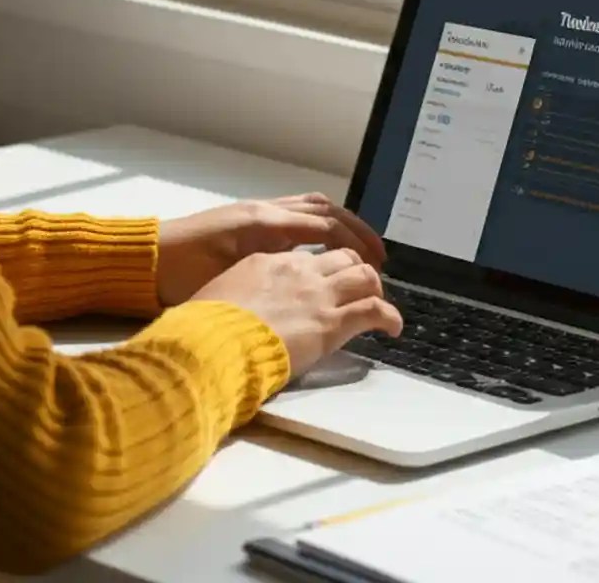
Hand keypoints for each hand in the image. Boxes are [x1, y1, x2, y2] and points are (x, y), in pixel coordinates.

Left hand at [156, 193, 385, 306]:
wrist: (145, 259)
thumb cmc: (181, 274)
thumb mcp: (229, 276)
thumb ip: (271, 273)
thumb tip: (311, 278)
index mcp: (264, 224)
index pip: (324, 228)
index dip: (355, 245)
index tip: (378, 265)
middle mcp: (265, 211)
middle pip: (325, 211)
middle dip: (357, 232)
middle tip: (380, 257)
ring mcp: (256, 212)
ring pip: (311, 207)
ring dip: (340, 225)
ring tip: (360, 249)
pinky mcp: (248, 220)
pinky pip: (294, 214)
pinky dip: (318, 226)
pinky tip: (325, 248)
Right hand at [192, 249, 402, 373]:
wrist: (212, 342)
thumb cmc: (205, 326)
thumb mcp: (217, 295)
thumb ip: (238, 292)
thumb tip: (241, 304)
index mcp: (267, 261)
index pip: (306, 255)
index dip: (322, 265)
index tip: (326, 277)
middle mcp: (298, 270)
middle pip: (342, 256)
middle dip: (356, 268)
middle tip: (362, 286)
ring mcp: (318, 294)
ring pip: (363, 275)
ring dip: (374, 287)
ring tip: (379, 303)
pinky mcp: (332, 322)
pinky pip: (373, 311)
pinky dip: (389, 317)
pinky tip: (393, 327)